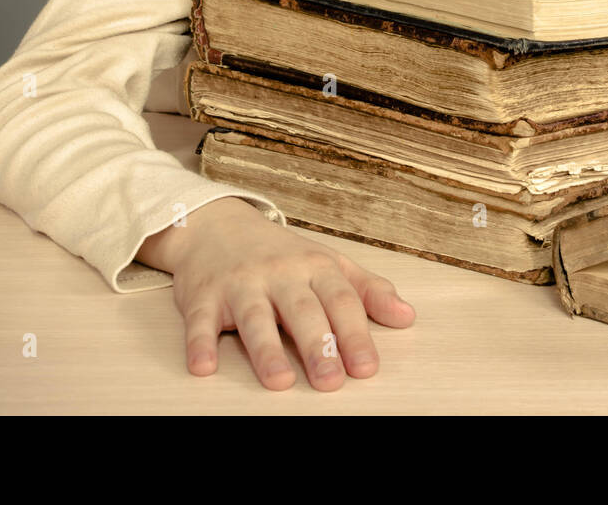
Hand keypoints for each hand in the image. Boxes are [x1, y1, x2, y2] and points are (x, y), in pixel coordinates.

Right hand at [138, 197, 414, 390]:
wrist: (216, 225)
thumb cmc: (281, 254)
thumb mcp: (328, 264)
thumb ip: (368, 291)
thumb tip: (407, 316)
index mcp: (314, 267)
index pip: (340, 301)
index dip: (355, 334)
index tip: (366, 368)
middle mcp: (279, 274)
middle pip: (301, 311)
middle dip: (318, 345)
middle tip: (331, 382)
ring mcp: (240, 284)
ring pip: (254, 318)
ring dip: (267, 351)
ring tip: (281, 381)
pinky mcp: (202, 296)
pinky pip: (200, 321)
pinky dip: (199, 343)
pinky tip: (204, 366)